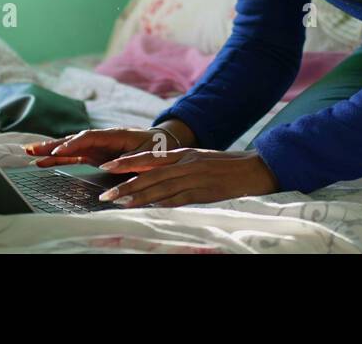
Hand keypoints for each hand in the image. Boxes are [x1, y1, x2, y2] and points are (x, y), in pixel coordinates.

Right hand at [22, 127, 175, 168]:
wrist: (162, 145)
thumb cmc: (157, 149)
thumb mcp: (148, 155)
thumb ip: (129, 160)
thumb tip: (109, 166)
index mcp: (115, 135)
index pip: (90, 137)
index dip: (74, 143)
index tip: (60, 150)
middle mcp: (101, 138)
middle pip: (74, 139)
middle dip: (53, 144)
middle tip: (32, 149)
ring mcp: (96, 146)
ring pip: (69, 147)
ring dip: (50, 150)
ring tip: (29, 153)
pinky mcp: (94, 155)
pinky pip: (73, 156)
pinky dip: (58, 159)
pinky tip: (42, 163)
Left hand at [93, 148, 279, 207]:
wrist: (256, 168)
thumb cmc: (227, 166)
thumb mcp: (200, 159)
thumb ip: (178, 165)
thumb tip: (155, 173)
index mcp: (184, 153)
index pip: (149, 157)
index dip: (127, 162)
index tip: (106, 166)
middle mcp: (186, 163)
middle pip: (150, 174)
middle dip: (125, 184)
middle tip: (105, 194)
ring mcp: (195, 177)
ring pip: (160, 186)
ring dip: (138, 196)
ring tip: (119, 203)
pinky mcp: (205, 192)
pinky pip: (179, 198)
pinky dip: (161, 203)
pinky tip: (147, 208)